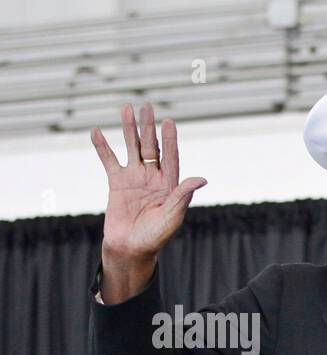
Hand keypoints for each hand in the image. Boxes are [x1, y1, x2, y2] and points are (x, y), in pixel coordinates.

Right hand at [91, 103, 206, 299]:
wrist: (130, 249)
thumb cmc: (155, 236)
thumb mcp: (172, 216)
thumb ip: (183, 196)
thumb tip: (201, 178)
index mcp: (170, 185)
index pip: (170, 157)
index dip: (169, 140)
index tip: (169, 121)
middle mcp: (153, 178)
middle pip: (151, 147)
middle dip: (149, 127)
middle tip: (147, 105)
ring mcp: (134, 178)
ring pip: (131, 148)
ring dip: (129, 129)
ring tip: (126, 108)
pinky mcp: (117, 183)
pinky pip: (108, 161)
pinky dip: (102, 147)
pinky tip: (97, 131)